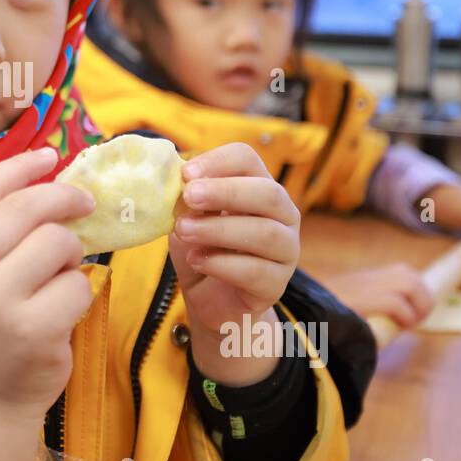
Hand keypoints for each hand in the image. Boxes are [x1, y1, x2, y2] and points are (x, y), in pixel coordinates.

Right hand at [0, 146, 95, 418]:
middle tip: (85, 203)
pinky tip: (64, 310)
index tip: (50, 155)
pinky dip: (81, 292)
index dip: (20, 166)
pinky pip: (78, 284)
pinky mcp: (33, 328)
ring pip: (57, 242)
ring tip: (62, 274)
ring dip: (73, 253)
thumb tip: (54, 180)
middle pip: (25, 208)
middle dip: (64, 198)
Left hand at [169, 142, 300, 340]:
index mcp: (258, 187)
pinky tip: (196, 260)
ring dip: (219, 229)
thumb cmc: (201, 249)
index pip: (247, 160)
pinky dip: (222, 264)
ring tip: (183, 231)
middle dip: (225, 191)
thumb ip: (185, 200)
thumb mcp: (187, 218)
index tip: (185, 173)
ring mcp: (286, 250)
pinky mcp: (277, 285)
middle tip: (188, 196)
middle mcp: (282, 215)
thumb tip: (174, 181)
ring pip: (265, 233)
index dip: (218, 162)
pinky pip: (257, 271)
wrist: (210, 300)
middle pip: (267, 192)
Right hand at [326, 264, 435, 326]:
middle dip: (423, 298)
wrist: (297, 320)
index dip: (417, 291)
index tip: (416, 314)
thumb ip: (365, 310)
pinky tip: (398, 327)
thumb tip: (392, 326)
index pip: (402, 273)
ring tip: (409, 323)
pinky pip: (394, 302)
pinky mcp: (360, 299)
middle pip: (408, 275)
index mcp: (362, 280)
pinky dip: (404, 315)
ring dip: (418, 305)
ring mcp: (361, 286)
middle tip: (416, 320)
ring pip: (408, 282)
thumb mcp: (346, 311)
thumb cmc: (319, 323)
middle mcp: (363, 278)